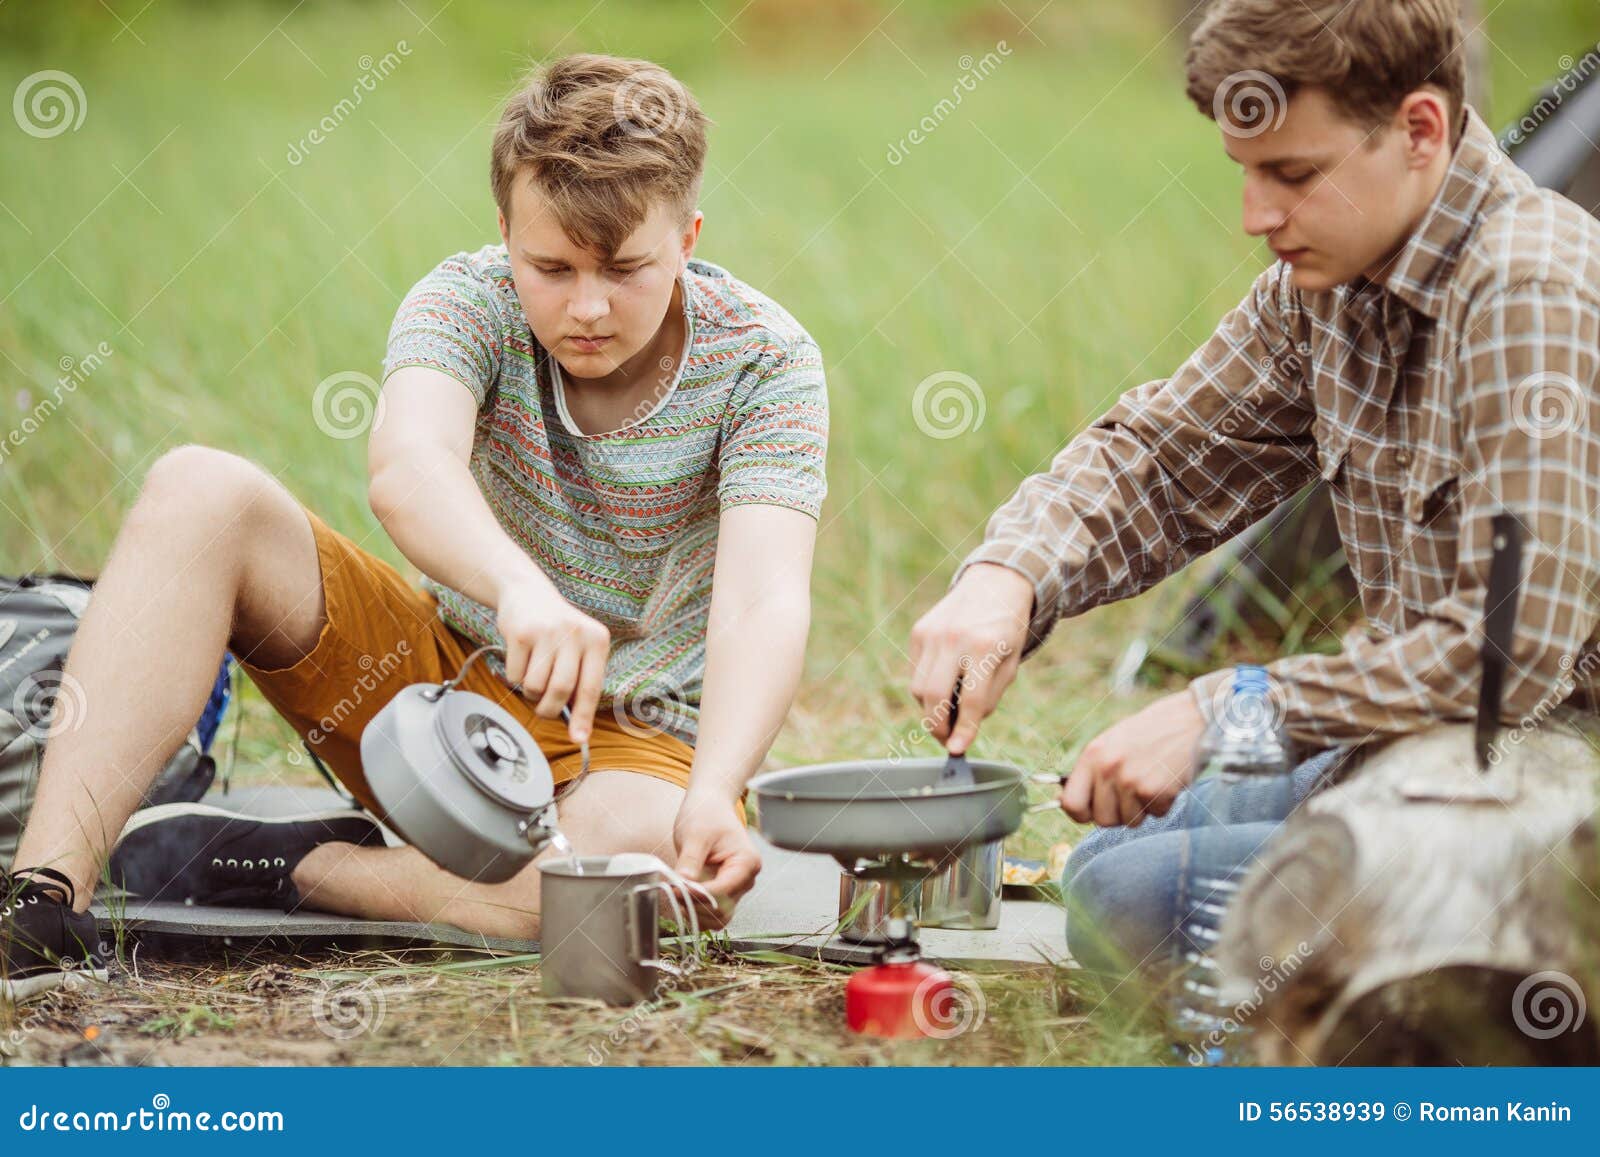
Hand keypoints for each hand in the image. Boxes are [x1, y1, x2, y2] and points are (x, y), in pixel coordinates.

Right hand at [495, 579, 609, 743]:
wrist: (527, 592)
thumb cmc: (556, 631)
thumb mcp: (578, 648)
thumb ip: (580, 681)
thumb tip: (576, 727)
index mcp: (597, 640)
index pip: (591, 687)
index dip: (583, 717)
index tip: (579, 739)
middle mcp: (575, 634)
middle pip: (561, 690)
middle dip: (549, 710)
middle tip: (544, 710)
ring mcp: (547, 632)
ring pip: (535, 686)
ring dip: (531, 693)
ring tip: (533, 677)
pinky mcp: (520, 633)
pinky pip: (515, 676)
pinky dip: (515, 678)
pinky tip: (520, 660)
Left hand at [672, 788, 760, 928]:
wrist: (709, 806)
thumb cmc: (706, 814)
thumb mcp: (695, 834)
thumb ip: (691, 861)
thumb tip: (684, 885)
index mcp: (747, 863)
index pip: (723, 891)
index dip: (698, 894)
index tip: (676, 888)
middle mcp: (746, 879)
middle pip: (722, 909)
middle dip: (695, 905)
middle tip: (673, 890)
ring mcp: (736, 887)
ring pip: (718, 917)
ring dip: (695, 912)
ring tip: (677, 892)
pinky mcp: (724, 891)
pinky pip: (712, 911)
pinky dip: (697, 910)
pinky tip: (682, 896)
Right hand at [908, 563, 1032, 753]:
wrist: (994, 583)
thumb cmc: (1006, 629)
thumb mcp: (1010, 662)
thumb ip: (988, 697)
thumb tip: (962, 730)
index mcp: (985, 646)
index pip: (970, 699)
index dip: (963, 729)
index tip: (957, 750)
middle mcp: (954, 638)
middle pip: (934, 696)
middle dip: (937, 726)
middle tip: (947, 739)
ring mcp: (932, 633)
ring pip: (919, 688)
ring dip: (930, 709)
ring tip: (948, 712)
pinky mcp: (919, 631)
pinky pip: (915, 672)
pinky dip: (927, 687)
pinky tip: (944, 684)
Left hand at [1060, 691, 1205, 826]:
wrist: (1190, 719)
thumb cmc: (1151, 732)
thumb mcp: (1113, 742)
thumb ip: (1094, 771)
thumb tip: (1072, 803)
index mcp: (1092, 755)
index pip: (1070, 803)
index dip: (1080, 815)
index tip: (1091, 813)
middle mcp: (1108, 769)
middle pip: (1102, 820)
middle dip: (1118, 814)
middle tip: (1132, 796)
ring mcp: (1131, 781)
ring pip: (1130, 821)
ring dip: (1143, 809)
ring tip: (1151, 782)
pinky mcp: (1155, 791)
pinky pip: (1156, 815)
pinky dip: (1163, 804)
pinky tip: (1167, 781)